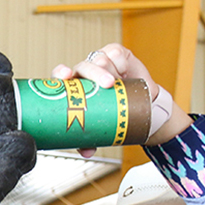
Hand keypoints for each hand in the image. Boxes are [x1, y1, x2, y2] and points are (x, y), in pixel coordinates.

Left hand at [51, 43, 192, 146]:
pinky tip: (126, 73)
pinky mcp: (116, 53)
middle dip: (92, 73)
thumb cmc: (115, 114)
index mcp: (73, 88)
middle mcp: (84, 73)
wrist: (144, 106)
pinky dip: (121, 64)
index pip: (60, 77)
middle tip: (107, 83)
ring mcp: (99, 62)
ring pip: (99, 60)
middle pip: (81, 67)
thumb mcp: (101, 127)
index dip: (60, 73)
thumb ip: (91, 139)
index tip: (64, 76)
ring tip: (117, 84)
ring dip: (108, 72)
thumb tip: (87, 151)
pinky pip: (116, 54)